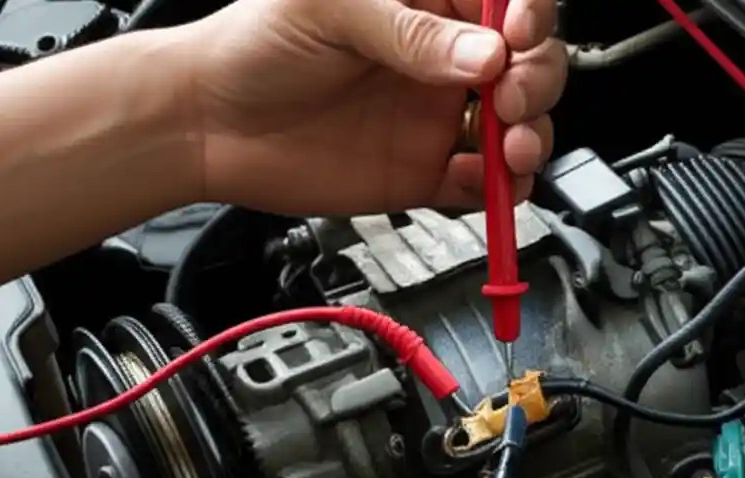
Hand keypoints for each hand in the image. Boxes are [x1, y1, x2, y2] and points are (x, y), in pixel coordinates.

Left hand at [173, 0, 566, 214]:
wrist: (206, 124)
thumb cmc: (254, 46)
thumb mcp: (330, 10)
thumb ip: (408, 32)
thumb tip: (484, 56)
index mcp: (425, 4)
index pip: (507, 4)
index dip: (529, 16)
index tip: (519, 34)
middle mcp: (443, 61)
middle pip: (528, 66)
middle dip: (538, 79)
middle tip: (510, 96)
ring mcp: (436, 119)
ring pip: (518, 128)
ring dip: (531, 137)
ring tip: (508, 146)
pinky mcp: (424, 175)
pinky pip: (481, 187)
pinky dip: (496, 191)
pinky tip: (478, 180)